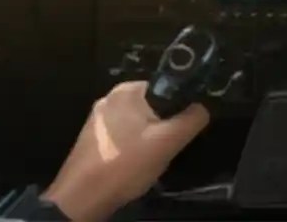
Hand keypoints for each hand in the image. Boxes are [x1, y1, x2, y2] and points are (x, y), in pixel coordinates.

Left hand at [42, 81, 208, 221]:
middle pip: (152, 108)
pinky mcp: (91, 139)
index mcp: (127, 90)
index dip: (179, 108)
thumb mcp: (168, 142)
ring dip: (147, 141)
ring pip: (137, 125)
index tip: (181, 129)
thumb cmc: (126, 164)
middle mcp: (109, 98)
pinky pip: (122, 137)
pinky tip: (131, 166)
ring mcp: (97, 120)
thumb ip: (191, 119)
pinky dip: (130, 149)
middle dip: (162, 127)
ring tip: (148, 161)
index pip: (166, 88)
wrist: (83, 198)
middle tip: (166, 148)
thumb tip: (203, 107)